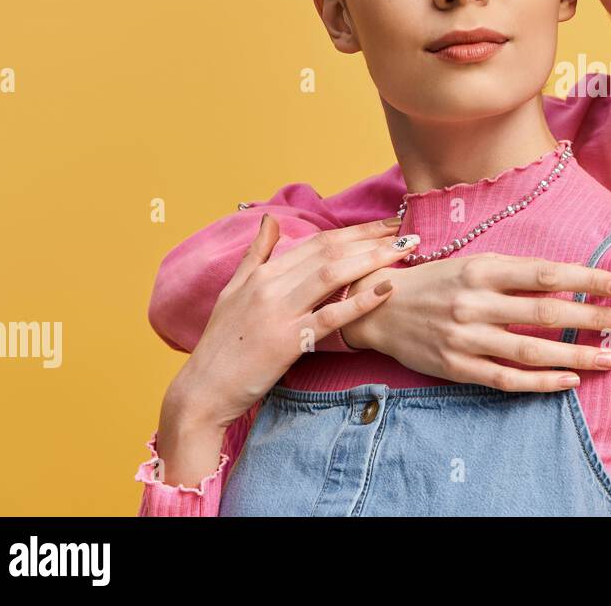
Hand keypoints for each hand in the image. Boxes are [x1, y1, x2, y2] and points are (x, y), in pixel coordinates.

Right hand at [163, 213, 417, 431]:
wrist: (203, 390)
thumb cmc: (222, 343)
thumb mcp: (233, 291)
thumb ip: (256, 255)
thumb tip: (269, 221)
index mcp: (263, 273)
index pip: (318, 242)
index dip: (355, 230)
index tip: (386, 224)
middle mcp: (270, 286)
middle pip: (330, 251)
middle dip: (371, 237)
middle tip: (407, 229)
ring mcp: (279, 313)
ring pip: (332, 275)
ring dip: (372, 258)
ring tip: (406, 250)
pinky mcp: (287, 342)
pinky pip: (330, 317)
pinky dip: (360, 302)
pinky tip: (387, 289)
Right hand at [341, 252, 610, 391]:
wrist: (379, 309)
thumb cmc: (437, 282)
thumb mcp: (474, 263)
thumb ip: (517, 273)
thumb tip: (571, 279)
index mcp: (483, 268)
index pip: (547, 273)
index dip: (588, 279)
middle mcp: (475, 302)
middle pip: (547, 313)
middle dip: (594, 318)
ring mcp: (466, 338)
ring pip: (532, 351)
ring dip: (577, 355)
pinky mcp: (457, 368)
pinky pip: (508, 379)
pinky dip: (542, 383)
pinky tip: (571, 381)